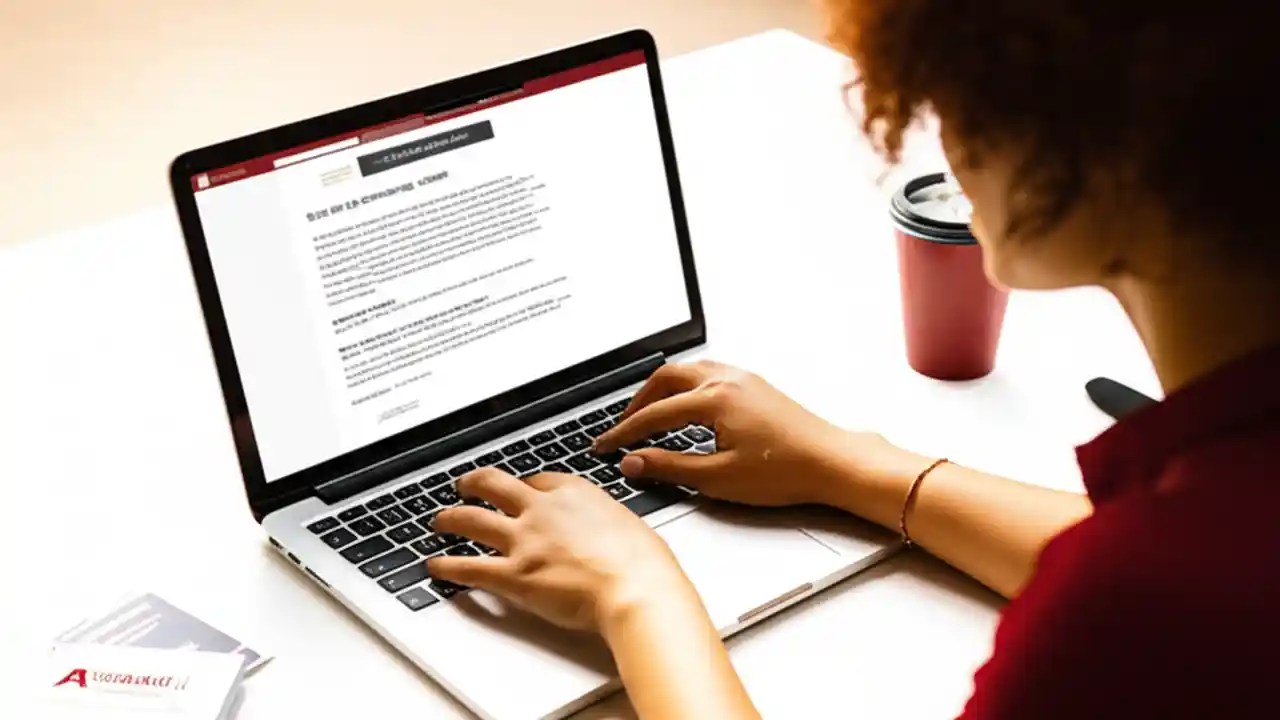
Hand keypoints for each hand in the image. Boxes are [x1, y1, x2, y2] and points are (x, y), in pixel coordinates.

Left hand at [425, 468, 687, 632]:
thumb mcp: (628, 524)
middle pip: (494, 485)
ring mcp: (523, 540)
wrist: (635, 589)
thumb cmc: (642, 564)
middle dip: (474, 483)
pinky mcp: (512, 575)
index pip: (537, 481)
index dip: (522, 486)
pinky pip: (468, 567)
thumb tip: (607, 532)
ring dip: (450, 518)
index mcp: (574, 493)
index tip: (518, 490)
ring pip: (471, 519)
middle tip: (465, 485)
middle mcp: (542, 510)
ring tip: (440, 521)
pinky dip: (446, 566)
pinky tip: (436, 566)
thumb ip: (605, 523)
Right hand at [594, 360, 894, 507]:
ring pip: (687, 371)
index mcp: (714, 399)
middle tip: (621, 427)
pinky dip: (684, 387)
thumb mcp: (718, 478)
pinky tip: (684, 406)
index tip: (605, 446)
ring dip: (661, 390)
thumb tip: (634, 462)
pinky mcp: (754, 385)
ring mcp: (742, 378)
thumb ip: (670, 468)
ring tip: (647, 414)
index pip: (654, 414)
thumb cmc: (786, 471)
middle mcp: (726, 380)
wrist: (832, 462)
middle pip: (665, 378)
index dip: (624, 432)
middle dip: (637, 402)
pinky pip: (707, 374)